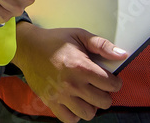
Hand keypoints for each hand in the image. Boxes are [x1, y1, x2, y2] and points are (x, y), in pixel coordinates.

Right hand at [13, 24, 127, 121]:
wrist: (28, 47)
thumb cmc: (54, 41)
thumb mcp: (79, 36)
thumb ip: (102, 45)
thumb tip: (122, 55)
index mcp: (81, 66)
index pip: (112, 85)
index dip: (115, 82)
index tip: (110, 79)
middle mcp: (72, 84)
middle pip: (103, 102)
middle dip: (105, 94)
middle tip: (97, 86)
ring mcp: (61, 95)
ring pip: (88, 113)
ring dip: (91, 105)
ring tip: (86, 95)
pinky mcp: (51, 101)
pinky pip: (70, 119)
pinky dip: (75, 114)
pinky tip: (74, 102)